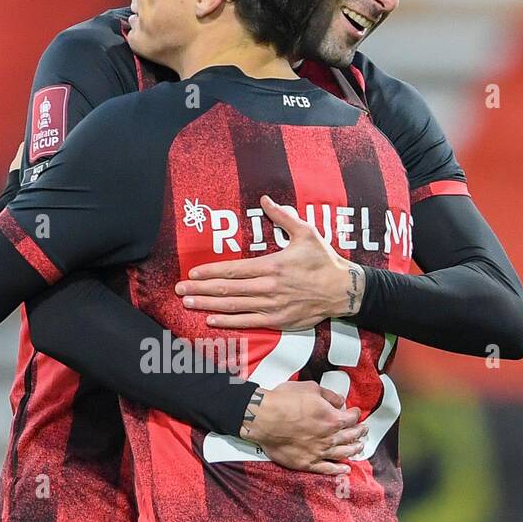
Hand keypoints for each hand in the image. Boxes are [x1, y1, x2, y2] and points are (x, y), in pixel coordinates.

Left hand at [176, 195, 364, 329]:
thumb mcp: (306, 232)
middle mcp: (268, 287)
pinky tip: (211, 319)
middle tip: (179, 289)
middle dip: (200, 289)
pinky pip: (248, 322)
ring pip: (233, 306)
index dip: (210, 272)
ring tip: (188, 303)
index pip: (233, 269)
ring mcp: (272, 306)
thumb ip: (282, 217)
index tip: (192, 273)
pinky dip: (228, 321)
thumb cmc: (324, 260)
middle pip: (227, 289)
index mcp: (272, 265)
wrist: (343, 290)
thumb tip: (265, 199)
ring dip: (208, 305)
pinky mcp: (278, 321)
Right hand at [241, 380, 365, 474]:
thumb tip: (339, 400)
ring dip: (353, 450)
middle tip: (363, 431)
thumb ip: (328, 395)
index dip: (356, 414)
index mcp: (332, 419)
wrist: (263, 418)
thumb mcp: (310, 388)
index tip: (356, 413)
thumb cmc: (284, 402)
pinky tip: (345, 469)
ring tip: (358, 448)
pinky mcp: (306, 463)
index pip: (351, 418)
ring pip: (342, 453)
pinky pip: (327, 468)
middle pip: (350, 437)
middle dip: (359, 432)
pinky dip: (338, 469)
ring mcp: (319, 452)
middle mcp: (329, 438)